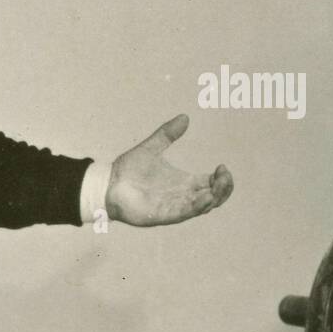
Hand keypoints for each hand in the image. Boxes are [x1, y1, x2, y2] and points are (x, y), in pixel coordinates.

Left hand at [106, 114, 233, 225]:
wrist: (107, 183)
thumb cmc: (128, 170)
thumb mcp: (151, 147)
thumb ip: (167, 134)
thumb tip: (184, 117)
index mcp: (184, 182)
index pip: (212, 184)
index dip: (222, 178)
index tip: (221, 166)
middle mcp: (183, 196)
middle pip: (213, 197)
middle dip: (224, 188)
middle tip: (224, 175)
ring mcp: (174, 206)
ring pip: (203, 207)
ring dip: (214, 197)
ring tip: (219, 185)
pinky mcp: (163, 215)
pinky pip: (184, 213)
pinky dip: (197, 206)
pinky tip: (205, 197)